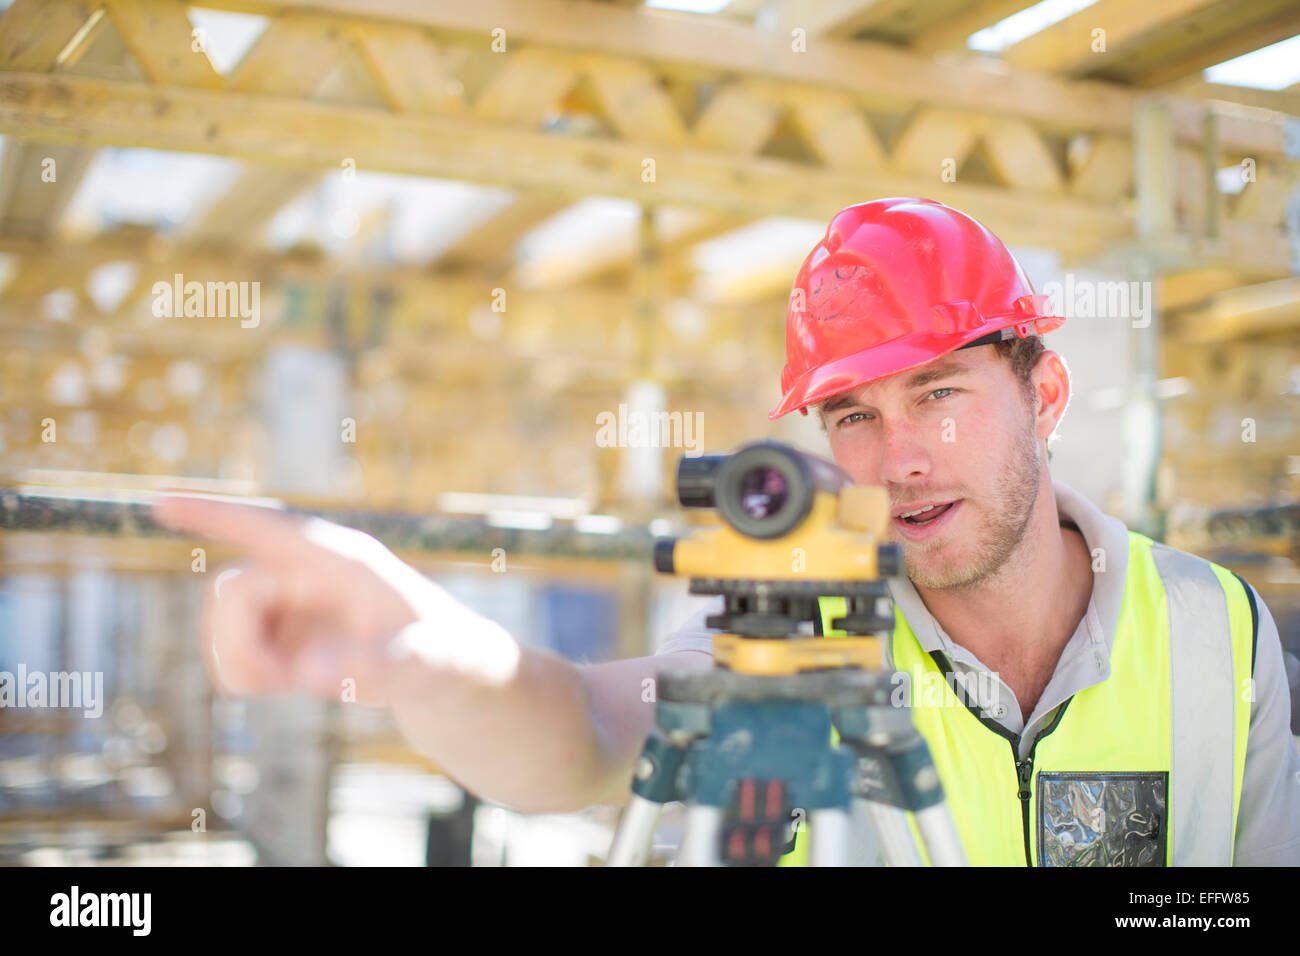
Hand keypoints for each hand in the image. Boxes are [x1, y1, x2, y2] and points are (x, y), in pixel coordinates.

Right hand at [153, 495, 513, 706]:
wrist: (455, 680)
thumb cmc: (448, 659)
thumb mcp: (425, 666)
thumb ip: (376, 666)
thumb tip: (311, 672)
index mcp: (340, 560)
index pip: (265, 528)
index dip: (212, 515)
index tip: (158, 504)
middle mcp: (308, 574)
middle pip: (230, 593)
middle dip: (240, 644)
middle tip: (284, 683)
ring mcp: (292, 603)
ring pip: (223, 626)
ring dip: (244, 664)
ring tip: (300, 685)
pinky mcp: (284, 634)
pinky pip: (230, 655)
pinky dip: (249, 677)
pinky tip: (295, 685)